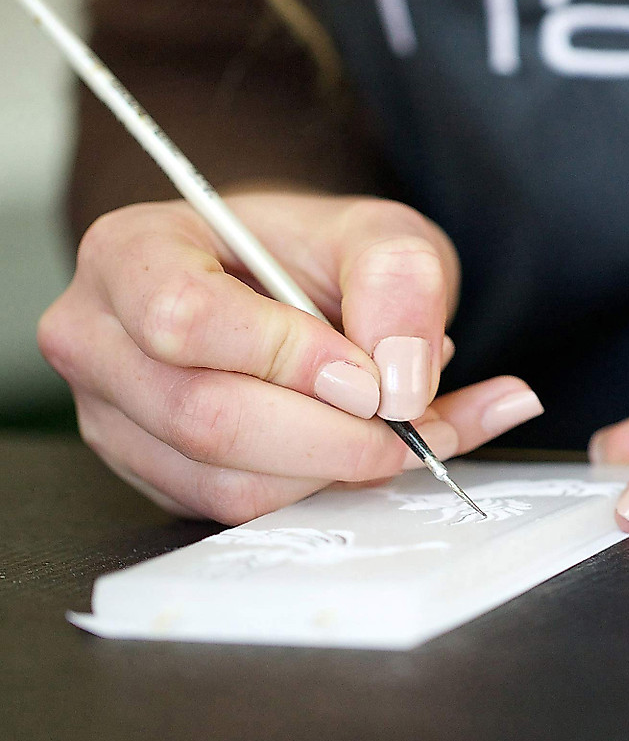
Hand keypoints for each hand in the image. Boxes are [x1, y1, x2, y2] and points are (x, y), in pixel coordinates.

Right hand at [39, 192, 542, 522]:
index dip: (287, 357)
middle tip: (411, 420)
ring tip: (415, 427)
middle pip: (202, 416)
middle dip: (329, 433)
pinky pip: (241, 508)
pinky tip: (383, 449)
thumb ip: (397, 282)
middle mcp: (100, 339)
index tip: (366, 374)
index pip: (185, 319)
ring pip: (226, 480)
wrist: (290, 281)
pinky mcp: (157, 474)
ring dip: (339, 468)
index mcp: (131, 252)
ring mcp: (118, 417)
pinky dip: (327, 488)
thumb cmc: (315, 250)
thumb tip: (398, 383)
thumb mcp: (378, 232)